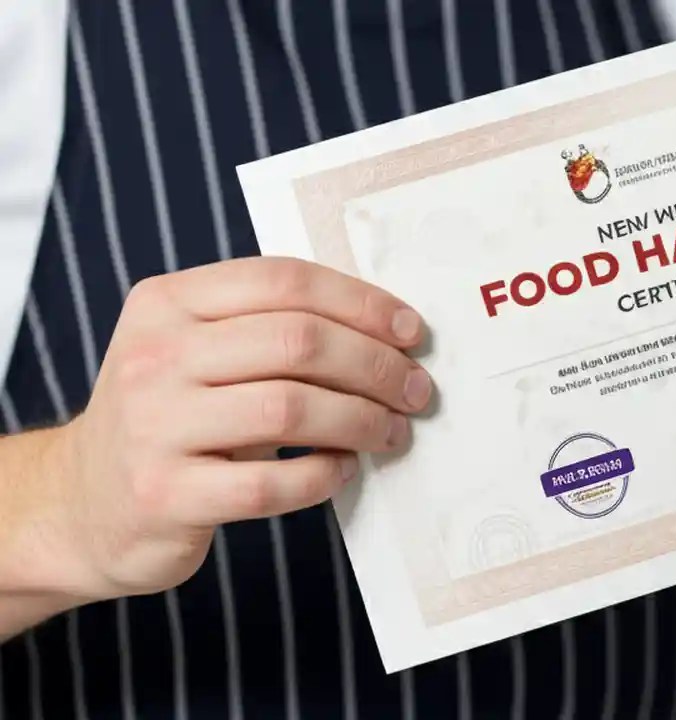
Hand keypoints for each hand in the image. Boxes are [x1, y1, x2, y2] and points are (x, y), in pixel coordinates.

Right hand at [44, 258, 430, 600]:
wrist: (82, 505)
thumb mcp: (195, 352)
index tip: (411, 330)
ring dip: (362, 420)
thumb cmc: (172, 419)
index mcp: (167, 303)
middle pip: (297, 340)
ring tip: (392, 431)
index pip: (282, 281)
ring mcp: (154, 426)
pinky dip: (323, 476)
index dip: (360, 302)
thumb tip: (388, 329)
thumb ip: (267, 327)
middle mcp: (154, 355)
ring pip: (290, 408)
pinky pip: (270, 484)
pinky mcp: (165, 495)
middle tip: (416, 389)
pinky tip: (342, 470)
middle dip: (375, 364)